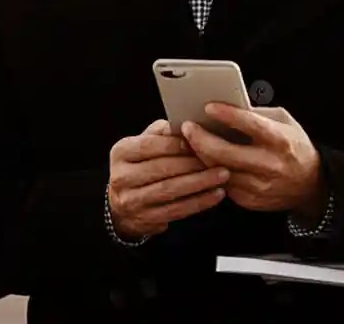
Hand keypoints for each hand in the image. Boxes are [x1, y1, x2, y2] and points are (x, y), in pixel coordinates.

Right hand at [108, 119, 229, 239]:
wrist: (123, 206)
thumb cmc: (140, 167)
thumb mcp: (142, 145)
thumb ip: (161, 133)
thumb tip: (186, 124)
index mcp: (120, 152)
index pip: (149, 145)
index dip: (176, 144)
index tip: (200, 140)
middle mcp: (122, 177)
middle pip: (161, 168)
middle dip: (192, 163)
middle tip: (218, 159)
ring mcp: (132, 200)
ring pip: (170, 190)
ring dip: (200, 182)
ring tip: (222, 174)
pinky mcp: (146, 219)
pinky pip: (177, 210)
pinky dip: (199, 202)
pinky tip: (216, 194)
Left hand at [181, 104, 325, 218]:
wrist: (311, 184)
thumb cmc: (293, 146)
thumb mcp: (284, 122)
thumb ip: (257, 113)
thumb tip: (226, 105)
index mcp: (280, 141)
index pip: (251, 125)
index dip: (227, 115)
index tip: (208, 106)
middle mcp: (270, 165)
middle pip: (224, 153)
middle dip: (200, 139)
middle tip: (187, 127)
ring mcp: (259, 186)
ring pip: (217, 170)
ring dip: (200, 155)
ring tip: (190, 141)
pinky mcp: (250, 200)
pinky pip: (221, 184)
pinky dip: (209, 170)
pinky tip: (202, 159)